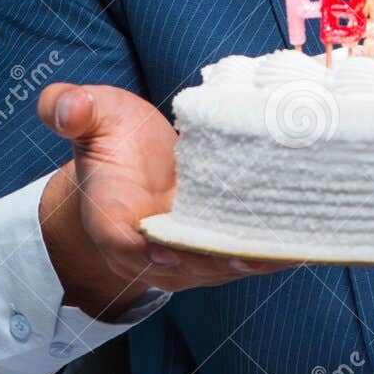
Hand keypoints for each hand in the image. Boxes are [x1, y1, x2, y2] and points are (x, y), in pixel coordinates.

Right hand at [36, 83, 291, 317]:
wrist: (130, 175)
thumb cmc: (111, 142)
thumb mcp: (90, 116)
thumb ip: (71, 108)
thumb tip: (68, 107)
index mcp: (110, 217)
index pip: (120, 240)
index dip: (140, 248)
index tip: (162, 247)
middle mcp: (147, 250)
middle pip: (180, 264)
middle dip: (213, 259)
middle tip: (248, 251)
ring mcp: (184, 259)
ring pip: (218, 266)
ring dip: (251, 260)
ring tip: (288, 244)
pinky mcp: (216, 255)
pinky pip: (244, 259)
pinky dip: (272, 253)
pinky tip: (304, 242)